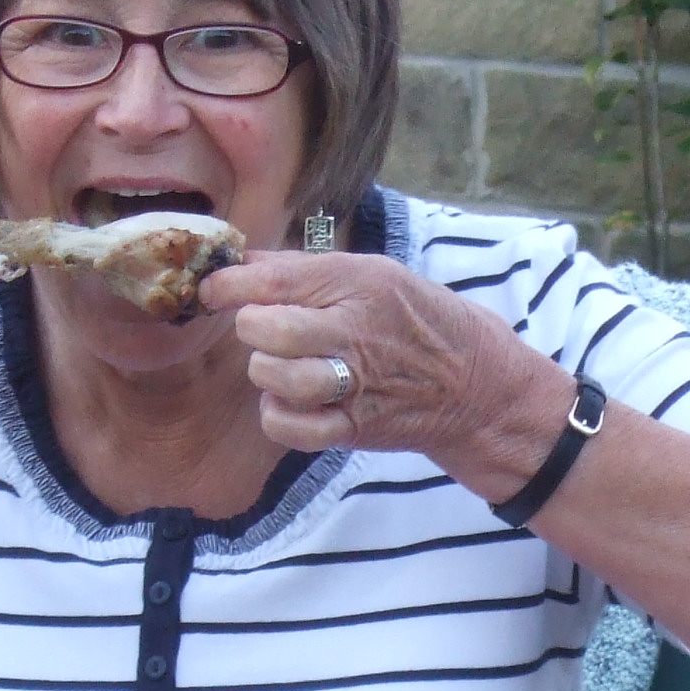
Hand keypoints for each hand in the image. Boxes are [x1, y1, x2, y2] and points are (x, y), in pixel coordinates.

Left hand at [201, 251, 559, 482]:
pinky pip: (287, 427)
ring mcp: (355, 383)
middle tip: (258, 326)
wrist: (475, 384)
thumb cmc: (415, 320)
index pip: (275, 278)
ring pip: (273, 377)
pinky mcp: (352, 427)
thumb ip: (304, 269)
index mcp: (360, 283)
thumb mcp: (374, 274)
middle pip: (269, 329)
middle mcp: (356, 331)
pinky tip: (286, 400)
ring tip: (277, 362)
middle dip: (250, 326)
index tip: (214, 288)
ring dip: (263, 369)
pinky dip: (275, 414)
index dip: (228, 284)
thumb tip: (240, 263)